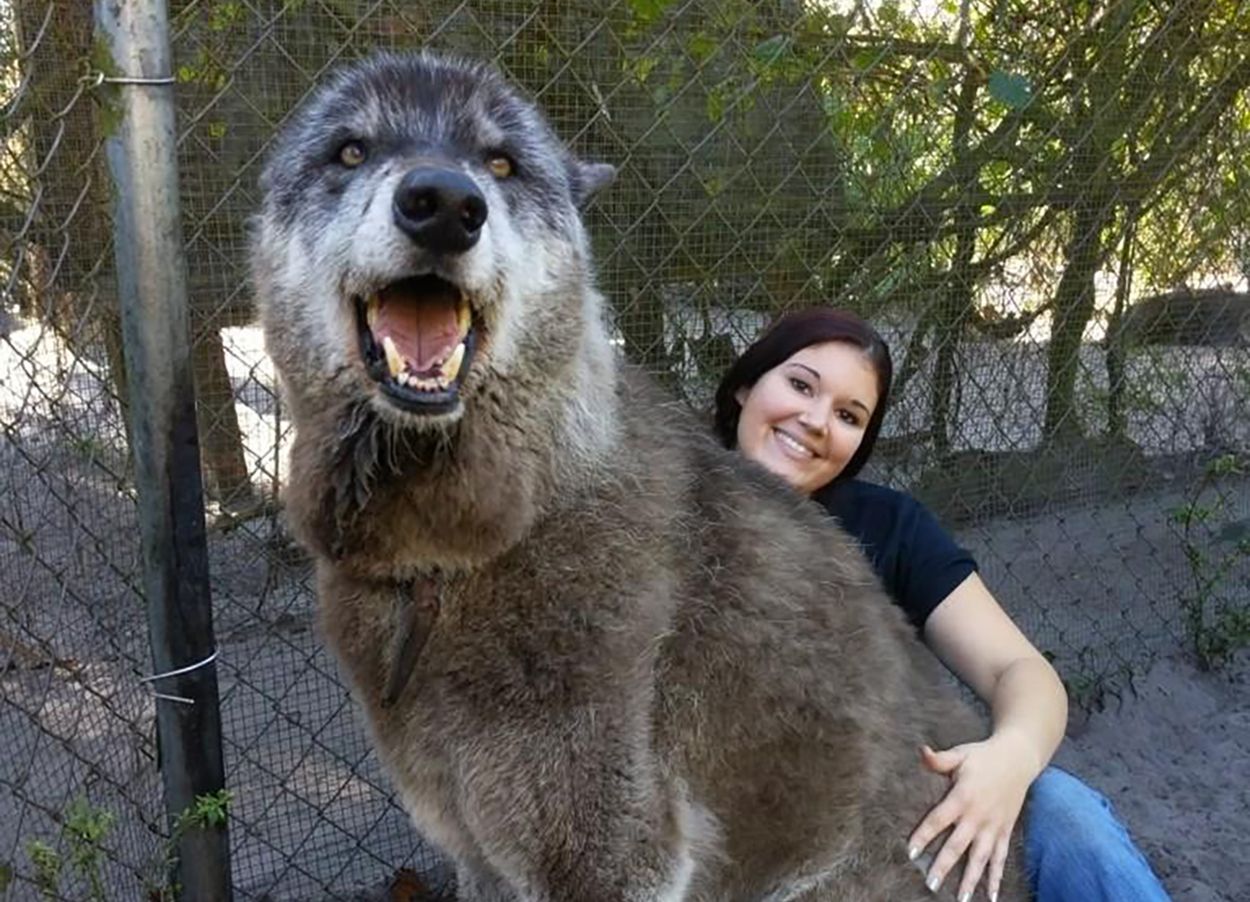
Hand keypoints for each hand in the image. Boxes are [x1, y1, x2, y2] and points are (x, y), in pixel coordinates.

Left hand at [906, 733, 1037, 900]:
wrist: (1018, 758)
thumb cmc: (983, 756)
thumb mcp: (960, 754)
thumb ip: (939, 759)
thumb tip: (921, 751)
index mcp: (963, 796)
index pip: (939, 819)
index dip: (924, 835)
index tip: (911, 852)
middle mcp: (978, 815)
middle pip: (958, 845)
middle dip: (944, 865)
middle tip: (931, 884)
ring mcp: (994, 826)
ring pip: (981, 857)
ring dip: (972, 879)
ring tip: (962, 898)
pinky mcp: (1005, 831)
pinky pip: (1001, 858)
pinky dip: (997, 877)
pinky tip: (993, 895)